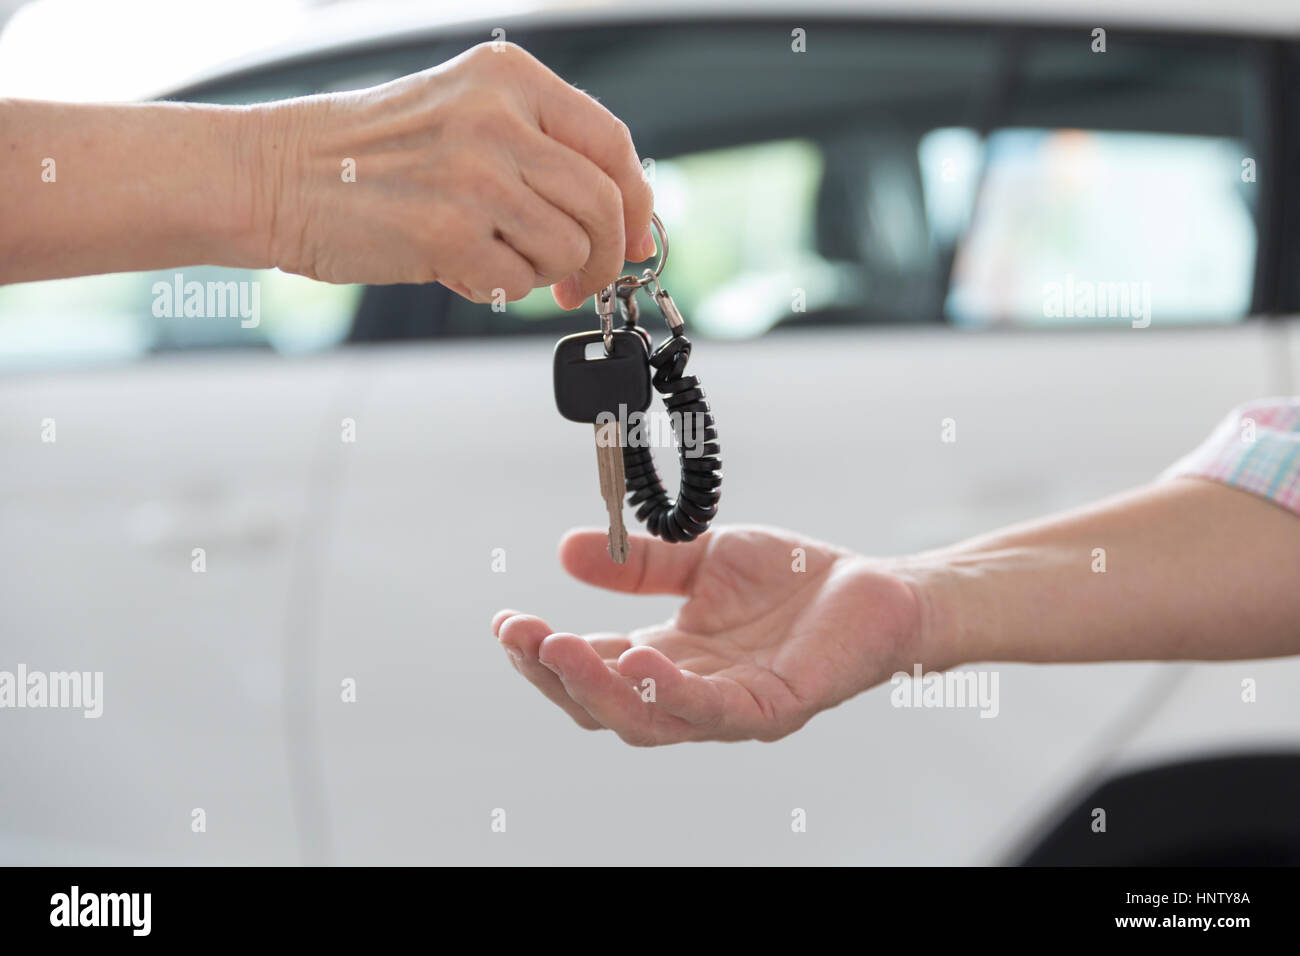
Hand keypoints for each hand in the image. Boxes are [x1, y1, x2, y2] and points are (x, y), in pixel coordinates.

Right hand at [260, 42, 654, 306]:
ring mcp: (474, 175)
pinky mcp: (449, 231)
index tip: (635, 236)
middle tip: (584, 280)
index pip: (612, 143)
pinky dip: (499, 288)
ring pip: (569, 248)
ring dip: (545, 272)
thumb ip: (537, 149)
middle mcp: (497, 117)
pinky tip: (460, 264)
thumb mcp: (461, 114)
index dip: (637, 202)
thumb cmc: (366, 155)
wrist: (274, 175)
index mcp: (508, 77)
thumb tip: (619, 215)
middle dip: (606, 256)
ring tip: (496, 257)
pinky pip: (519, 282)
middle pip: (604, 204)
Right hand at [493, 526, 927, 744]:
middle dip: (555, 676)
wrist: (878, 587)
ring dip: (597, 689)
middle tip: (520, 638)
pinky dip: (669, 690)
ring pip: (648, 720)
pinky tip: (639, 658)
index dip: (545, 654)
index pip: (593, 671)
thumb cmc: (794, 579)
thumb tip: (565, 548)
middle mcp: (691, 692)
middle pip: (606, 708)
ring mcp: (731, 708)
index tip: (505, 622)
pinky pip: (713, 711)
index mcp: (668, 660)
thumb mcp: (703, 557)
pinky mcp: (774, 708)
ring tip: (558, 650)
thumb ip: (640, 563)